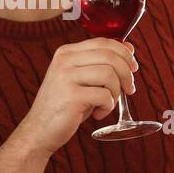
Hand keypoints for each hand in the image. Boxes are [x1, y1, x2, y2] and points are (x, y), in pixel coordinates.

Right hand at [14, 38, 138, 155]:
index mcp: (67, 52)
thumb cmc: (66, 105)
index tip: (133, 68)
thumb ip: (102, 63)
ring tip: (108, 103)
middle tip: (129, 89)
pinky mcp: (71, 96)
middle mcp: (64, 60)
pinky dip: (108, 106)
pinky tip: (99, 113)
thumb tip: (130, 48)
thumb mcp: (83, 79)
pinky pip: (105, 95)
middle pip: (110, 57)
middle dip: (127, 74)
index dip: (125, 54)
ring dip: (117, 92)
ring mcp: (66, 77)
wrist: (40, 130)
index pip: (104, 42)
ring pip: (110, 75)